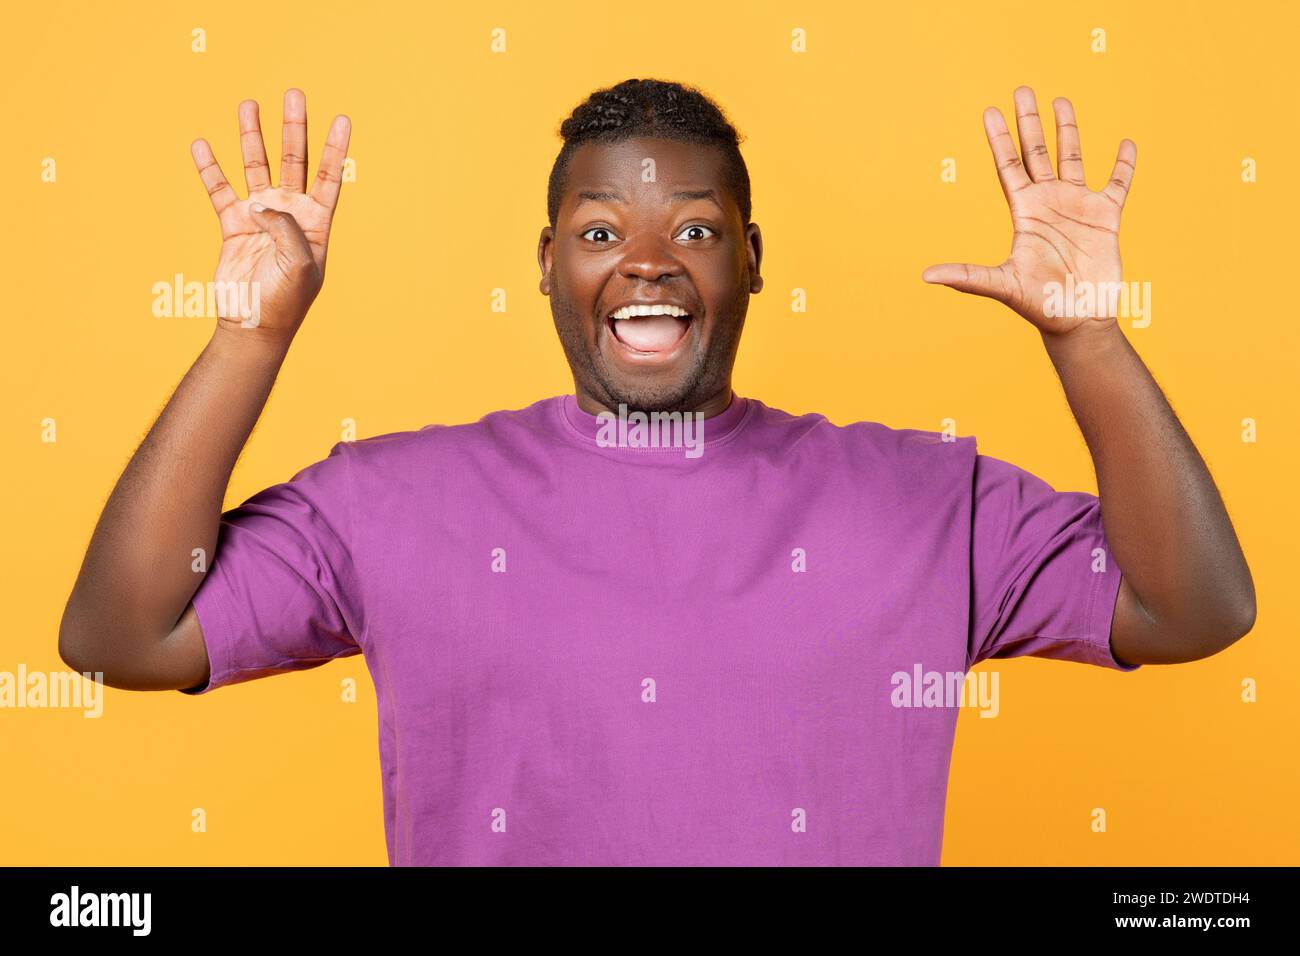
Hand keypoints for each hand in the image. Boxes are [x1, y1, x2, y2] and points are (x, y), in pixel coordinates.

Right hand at [190, 89, 350, 342]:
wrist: (253, 325)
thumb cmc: (285, 300)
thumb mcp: (300, 265)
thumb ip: (287, 229)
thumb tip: (262, 202)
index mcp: (316, 223)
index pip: (330, 177)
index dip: (336, 149)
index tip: (343, 119)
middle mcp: (290, 213)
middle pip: (293, 161)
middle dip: (294, 128)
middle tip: (294, 94)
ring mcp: (261, 217)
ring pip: (256, 168)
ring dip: (252, 137)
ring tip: (248, 104)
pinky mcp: (233, 225)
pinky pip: (220, 191)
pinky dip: (210, 169)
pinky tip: (202, 145)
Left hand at [922, 86, 1135, 335]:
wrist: (1078, 321)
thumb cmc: (1039, 306)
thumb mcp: (1002, 286)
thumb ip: (967, 277)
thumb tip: (927, 276)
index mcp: (1025, 212)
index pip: (1008, 165)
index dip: (999, 139)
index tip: (990, 110)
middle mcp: (1049, 203)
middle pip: (1036, 153)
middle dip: (1029, 122)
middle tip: (1023, 90)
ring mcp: (1077, 207)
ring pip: (1072, 158)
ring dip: (1067, 130)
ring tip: (1062, 100)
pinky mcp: (1106, 217)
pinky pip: (1117, 183)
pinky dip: (1123, 164)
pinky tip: (1125, 143)